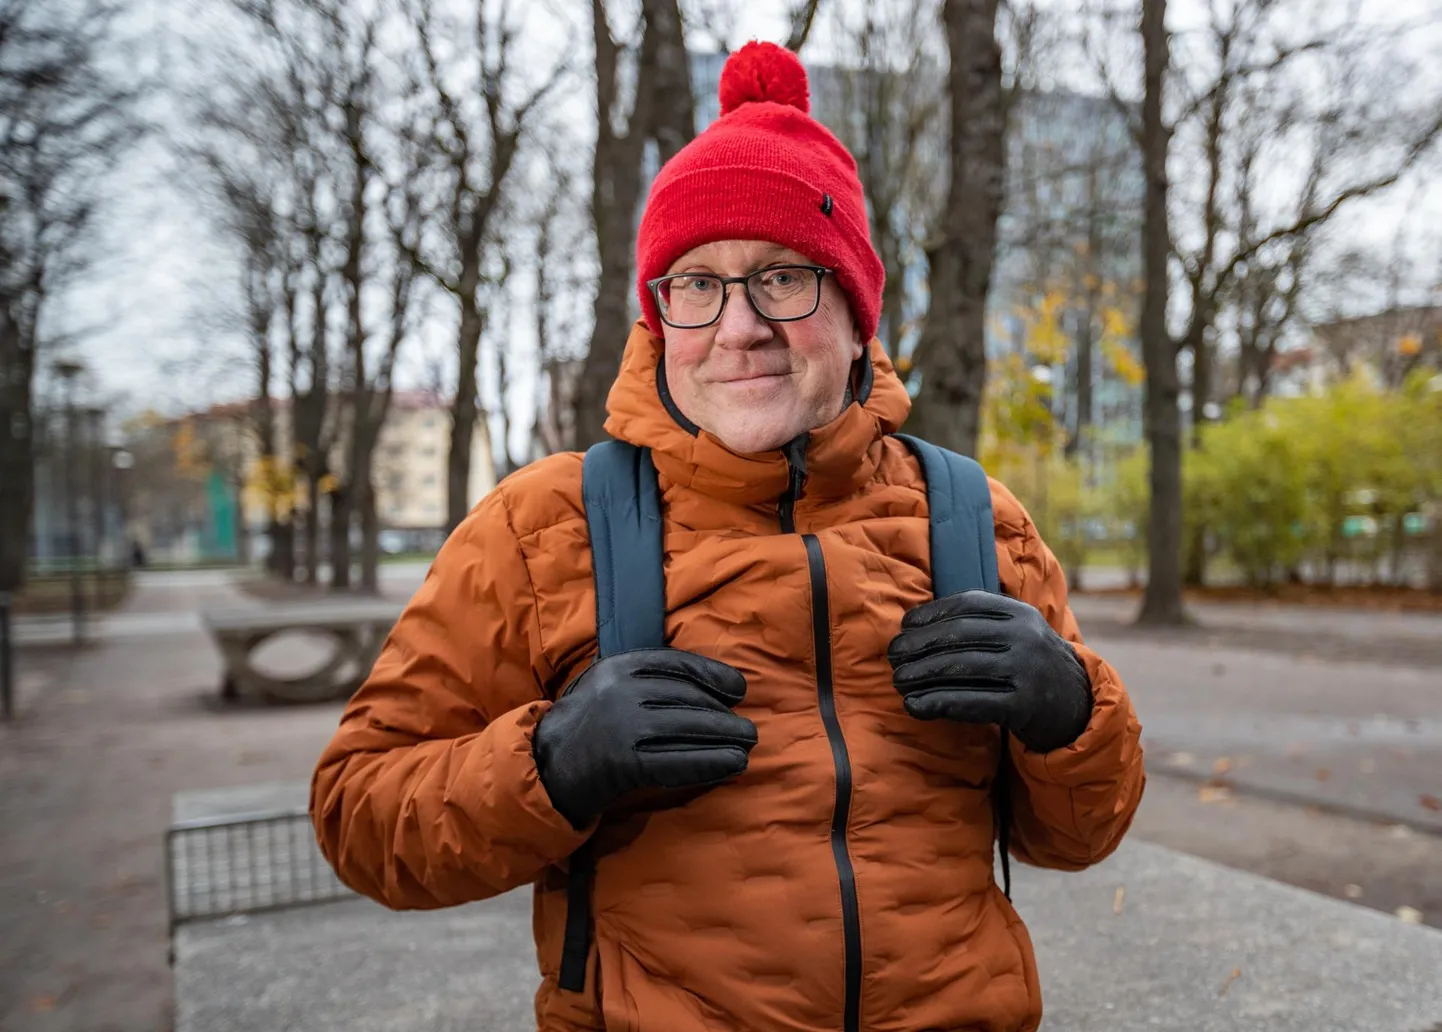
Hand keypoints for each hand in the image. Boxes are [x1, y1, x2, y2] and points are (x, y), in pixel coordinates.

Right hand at [533, 648, 757, 828]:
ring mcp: (621, 726)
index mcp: (618, 665)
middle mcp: (621, 691)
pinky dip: (711, 763)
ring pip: (687, 728)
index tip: (739, 689)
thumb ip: (648, 676)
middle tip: (749, 729)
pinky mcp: (624, 762)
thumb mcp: (610, 683)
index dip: (714, 675)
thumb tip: (713, 685)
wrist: (547, 763)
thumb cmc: (589, 722)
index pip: (677, 664)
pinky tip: (733, 764)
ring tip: (747, 745)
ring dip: (725, 738)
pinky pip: (678, 761)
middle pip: (687, 699)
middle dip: (724, 716)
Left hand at [887, 590, 1092, 753]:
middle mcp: (1026, 636)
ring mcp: (1027, 670)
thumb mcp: (1016, 633)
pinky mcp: (1025, 705)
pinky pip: (973, 702)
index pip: (967, 605)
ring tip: (898, 681)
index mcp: (1020, 613)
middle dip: (919, 645)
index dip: (931, 614)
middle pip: (959, 635)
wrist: (1078, 705)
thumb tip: (913, 625)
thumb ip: (979, 623)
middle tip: (893, 657)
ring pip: (962, 667)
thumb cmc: (1030, 666)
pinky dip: (938, 703)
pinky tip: (914, 705)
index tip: (905, 626)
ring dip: (922, 674)